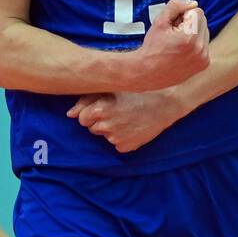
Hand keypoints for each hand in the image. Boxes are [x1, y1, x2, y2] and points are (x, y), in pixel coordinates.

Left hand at [67, 84, 193, 153]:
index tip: (106, 105)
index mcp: (100, 110)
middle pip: (93, 128)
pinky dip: (123, 137)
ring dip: (111, 128)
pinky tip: (133, 126)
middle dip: (101, 120)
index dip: (92, 111)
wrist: (167, 101)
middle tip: (118, 110)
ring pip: (105, 135)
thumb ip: (87, 100)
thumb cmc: (138, 90)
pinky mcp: (127, 147)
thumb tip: (69, 114)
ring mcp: (117, 139)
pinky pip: (117, 144)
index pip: (82, 118)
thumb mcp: (112, 89)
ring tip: (128, 116)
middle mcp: (106, 127)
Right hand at [125, 0, 208, 91]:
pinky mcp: (204, 64)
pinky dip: (196, 44)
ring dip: (194, 33)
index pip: (197, 11)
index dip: (183, 14)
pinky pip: (204, 44)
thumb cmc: (152, 47)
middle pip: (203, 21)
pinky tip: (183, 50)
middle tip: (174, 33)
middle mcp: (200, 48)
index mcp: (190, 37)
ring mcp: (204, 58)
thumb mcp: (159, 22)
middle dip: (190, 22)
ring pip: (205, 32)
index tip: (173, 24)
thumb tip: (193, 3)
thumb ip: (176, 7)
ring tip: (178, 42)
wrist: (148, 73)